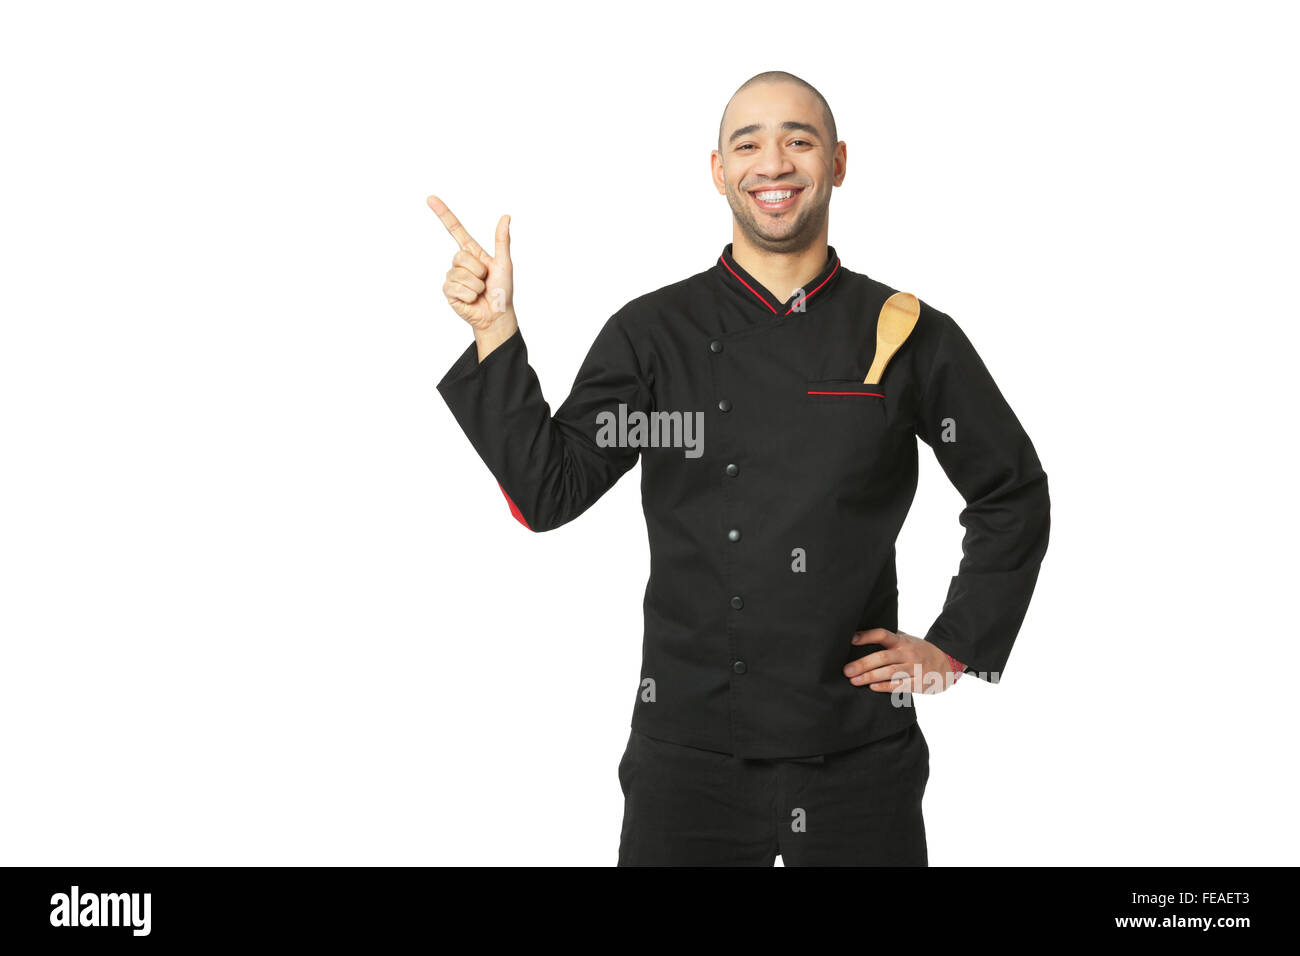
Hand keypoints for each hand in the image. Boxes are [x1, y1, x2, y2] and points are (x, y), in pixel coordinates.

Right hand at [427, 194, 516, 357]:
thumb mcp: (504, 263)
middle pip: (460, 256)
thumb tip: (506, 217)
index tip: (430, 198)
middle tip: (485, 281)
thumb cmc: (502, 290)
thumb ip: (502, 241)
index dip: (443, 214)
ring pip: (460, 274)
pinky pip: (456, 288)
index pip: (455, 230)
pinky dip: (469, 296)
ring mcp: (453, 276)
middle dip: (478, 271)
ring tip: (480, 292)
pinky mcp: (448, 291)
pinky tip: (472, 300)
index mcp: (473, 252)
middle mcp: (460, 263)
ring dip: (475, 286)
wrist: (497, 315)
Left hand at [842, 627, 956, 693]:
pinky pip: (900, 685)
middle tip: (846, 670)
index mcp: (902, 641)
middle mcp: (907, 653)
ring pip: (889, 672)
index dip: (867, 636)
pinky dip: (885, 686)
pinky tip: (872, 687)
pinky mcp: (919, 682)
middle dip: (863, 664)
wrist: (947, 662)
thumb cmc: (918, 651)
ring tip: (854, 680)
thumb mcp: (906, 640)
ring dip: (870, 677)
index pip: (882, 635)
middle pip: (882, 657)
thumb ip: (889, 639)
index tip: (851, 640)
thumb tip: (859, 635)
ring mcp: (914, 668)